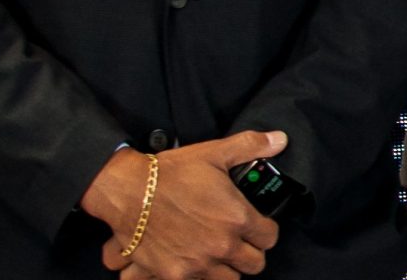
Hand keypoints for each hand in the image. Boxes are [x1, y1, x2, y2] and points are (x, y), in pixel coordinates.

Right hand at [83, 130, 284, 277]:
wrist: (127, 191)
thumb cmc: (170, 173)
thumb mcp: (214, 153)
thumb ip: (251, 146)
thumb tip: (279, 140)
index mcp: (237, 218)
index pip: (270, 238)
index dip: (266, 231)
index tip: (258, 227)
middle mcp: (222, 246)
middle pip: (255, 264)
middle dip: (251, 253)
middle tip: (240, 242)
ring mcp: (198, 264)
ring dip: (227, 268)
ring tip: (219, 255)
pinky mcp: (174, 275)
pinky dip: (198, 277)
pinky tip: (195, 263)